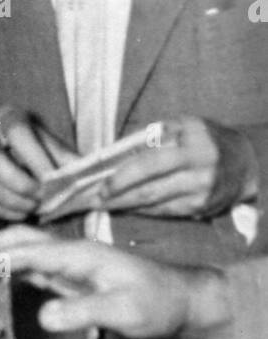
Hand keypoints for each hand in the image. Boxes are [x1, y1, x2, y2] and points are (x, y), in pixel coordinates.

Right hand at [0, 105, 78, 221]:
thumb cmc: (12, 134)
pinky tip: (19, 212)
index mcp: (5, 117)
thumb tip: (85, 173)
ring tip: (32, 207)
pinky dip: (2, 210)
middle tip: (39, 197)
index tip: (51, 178)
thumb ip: (59, 152)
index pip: (17, 133)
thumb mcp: (36, 133)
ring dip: (12, 202)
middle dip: (19, 184)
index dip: (35, 157)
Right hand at [0, 224, 232, 338]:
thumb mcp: (125, 311)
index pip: (28, 251)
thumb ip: (85, 311)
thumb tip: (43, 316)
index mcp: (81, 254)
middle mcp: (72, 252)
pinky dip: (7, 269)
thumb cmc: (158, 303)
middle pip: (20, 240)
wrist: (183, 300)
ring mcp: (71, 263)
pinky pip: (32, 267)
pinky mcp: (72, 276)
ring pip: (23, 250)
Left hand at [103, 117, 256, 218]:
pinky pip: (165, 212)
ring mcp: (201, 191)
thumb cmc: (206, 140)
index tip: (100, 185)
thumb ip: (152, 136)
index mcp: (190, 140)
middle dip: (117, 197)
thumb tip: (115, 154)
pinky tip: (127, 208)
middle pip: (149, 188)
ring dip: (125, 206)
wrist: (246, 162)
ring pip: (155, 204)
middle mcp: (198, 167)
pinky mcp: (201, 208)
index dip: (122, 177)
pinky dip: (143, 211)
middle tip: (92, 201)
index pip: (148, 162)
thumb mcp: (183, 126)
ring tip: (103, 205)